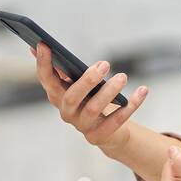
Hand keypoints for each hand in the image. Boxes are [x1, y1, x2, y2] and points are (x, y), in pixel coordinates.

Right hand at [30, 41, 147, 149]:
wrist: (108, 131)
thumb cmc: (91, 99)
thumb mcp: (76, 83)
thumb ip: (62, 68)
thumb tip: (37, 47)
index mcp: (57, 95)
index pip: (46, 79)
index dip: (43, 63)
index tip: (44, 44)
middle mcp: (66, 112)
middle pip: (70, 97)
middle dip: (87, 80)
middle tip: (105, 64)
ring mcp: (81, 126)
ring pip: (93, 109)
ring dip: (109, 91)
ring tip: (123, 76)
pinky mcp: (99, 136)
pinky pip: (116, 121)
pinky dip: (131, 105)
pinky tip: (142, 90)